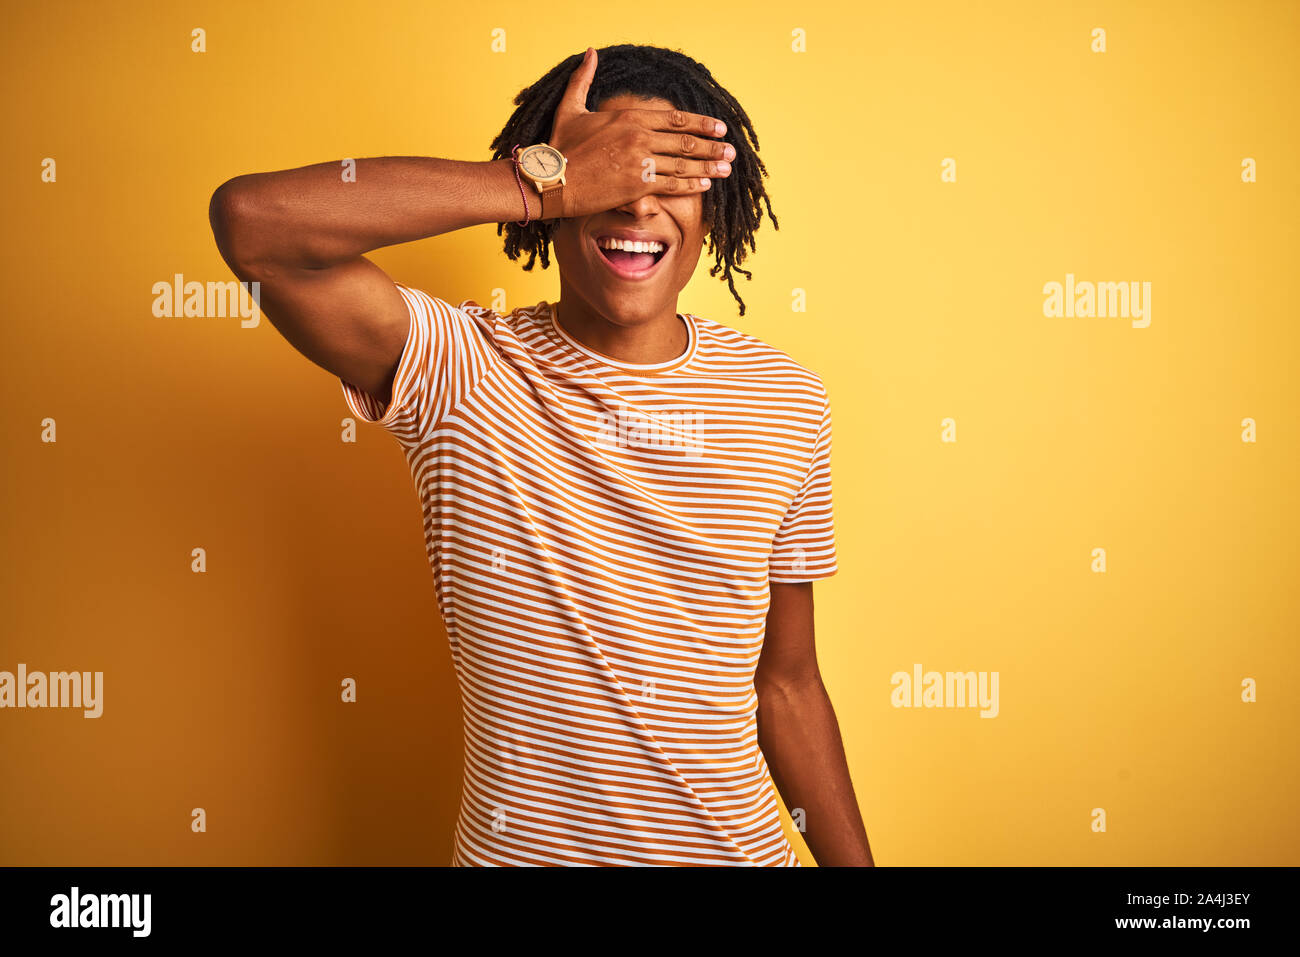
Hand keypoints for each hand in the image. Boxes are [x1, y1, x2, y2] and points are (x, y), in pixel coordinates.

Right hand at [546, 47, 733, 218]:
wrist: (552, 179)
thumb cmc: (560, 146)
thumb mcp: (571, 107)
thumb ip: (584, 79)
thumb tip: (591, 52)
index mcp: (629, 117)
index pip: (675, 119)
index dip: (701, 124)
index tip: (719, 127)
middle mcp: (640, 137)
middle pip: (685, 141)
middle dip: (712, 146)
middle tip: (730, 150)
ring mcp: (641, 161)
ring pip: (684, 164)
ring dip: (709, 166)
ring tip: (726, 168)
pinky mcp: (638, 185)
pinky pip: (672, 184)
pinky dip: (691, 184)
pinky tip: (705, 183)